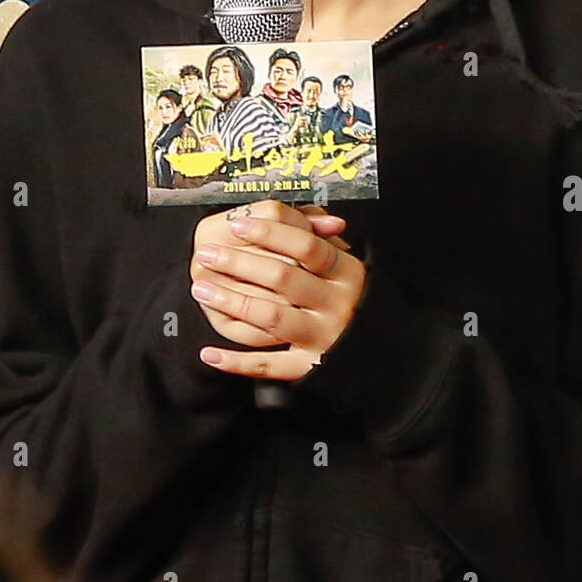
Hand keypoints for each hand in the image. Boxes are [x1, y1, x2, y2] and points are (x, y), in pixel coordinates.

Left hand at [190, 200, 365, 380]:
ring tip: (202, 289)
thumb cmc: (350, 297)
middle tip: (206, 254)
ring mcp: (323, 337)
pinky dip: (237, 362)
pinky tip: (209, 353)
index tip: (237, 224)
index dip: (270, 232)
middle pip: (283, 276)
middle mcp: (337, 303)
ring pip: (271, 317)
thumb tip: (311, 214)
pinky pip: (268, 366)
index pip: (306, 245)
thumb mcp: (344, 264)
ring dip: (231, 303)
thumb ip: (321, 237)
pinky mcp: (309, 367)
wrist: (380, 352)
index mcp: (346, 272)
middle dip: (239, 263)